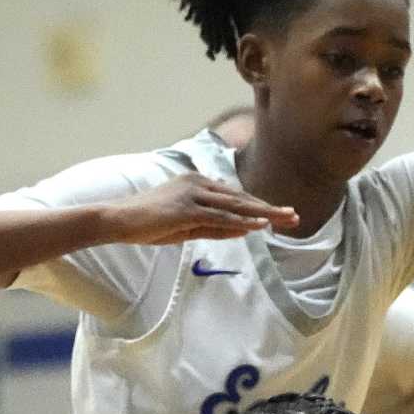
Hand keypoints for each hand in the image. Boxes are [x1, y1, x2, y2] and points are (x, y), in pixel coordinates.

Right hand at [100, 175, 297, 246]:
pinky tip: (261, 225)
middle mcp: (198, 184)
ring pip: (236, 205)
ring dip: (263, 213)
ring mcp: (194, 194)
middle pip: (241, 198)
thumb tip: (244, 229)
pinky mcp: (188, 208)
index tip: (279, 214)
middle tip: (294, 216)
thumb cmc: (147, 225)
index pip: (234, 197)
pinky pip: (221, 216)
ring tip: (286, 219)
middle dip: (269, 208)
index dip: (258, 207)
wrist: (119, 219)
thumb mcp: (185, 227)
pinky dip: (243, 221)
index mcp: (197, 184)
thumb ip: (213, 227)